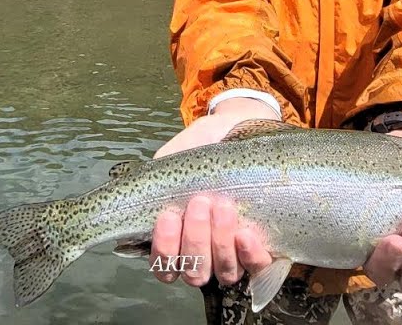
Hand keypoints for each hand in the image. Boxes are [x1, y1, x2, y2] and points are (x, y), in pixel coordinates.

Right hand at [150, 98, 278, 285]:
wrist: (240, 128)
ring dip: (220, 242)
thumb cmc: (202, 147)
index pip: (164, 267)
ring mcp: (234, 254)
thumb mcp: (172, 160)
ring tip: (222, 206)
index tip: (167, 215)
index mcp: (178, 240)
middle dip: (195, 240)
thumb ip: (154, 180)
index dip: (164, 248)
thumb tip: (139, 195)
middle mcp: (205, 255)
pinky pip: (258, 267)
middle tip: (199, 203)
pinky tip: (246, 233)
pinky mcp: (262, 246)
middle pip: (194, 273)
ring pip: (224, 272)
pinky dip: (250, 254)